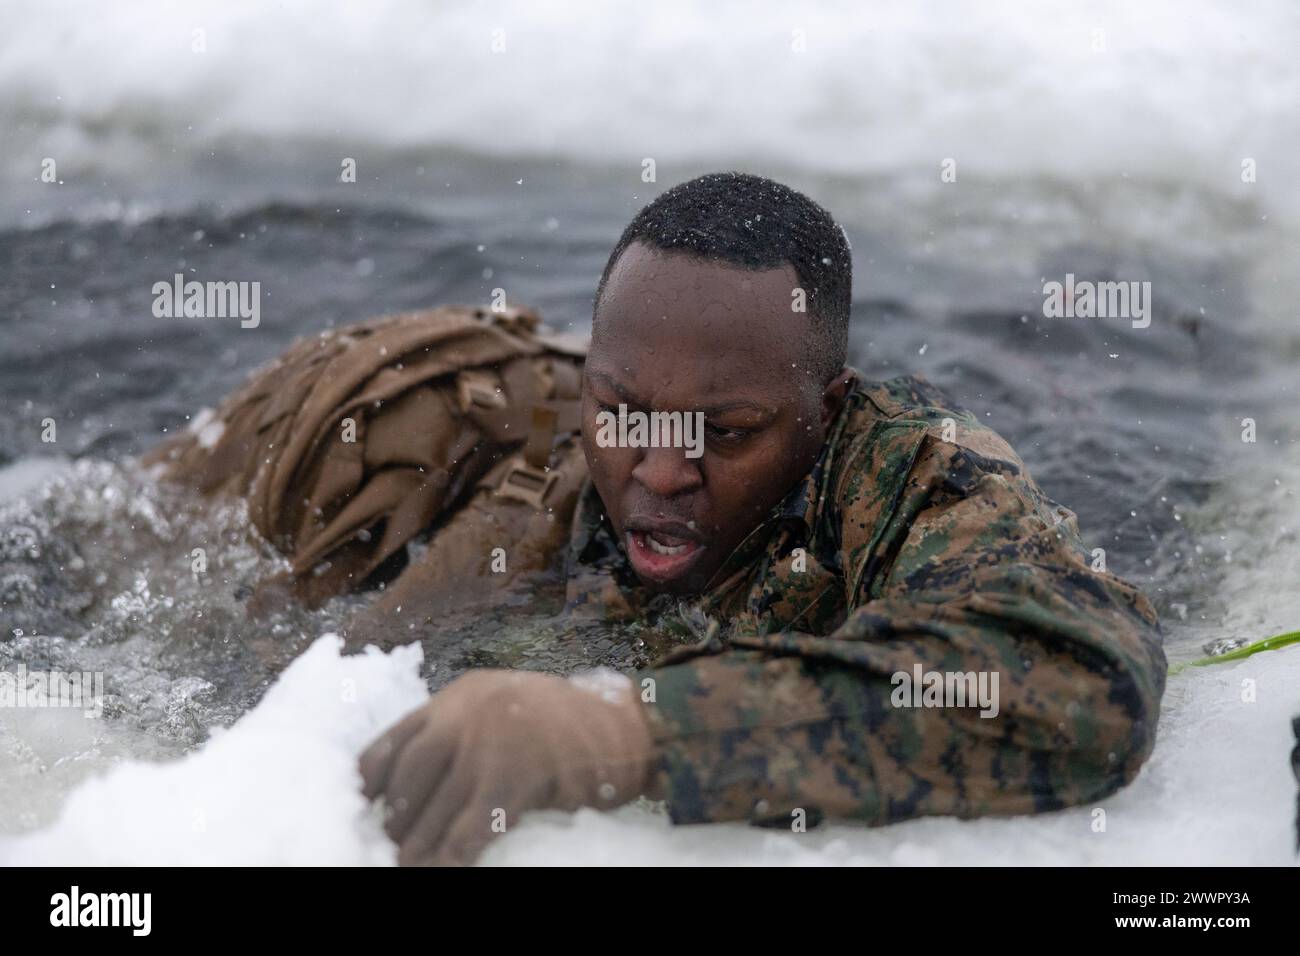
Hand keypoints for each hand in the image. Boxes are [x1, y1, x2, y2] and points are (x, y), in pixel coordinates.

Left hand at [359, 669, 655, 864]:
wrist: (622, 722)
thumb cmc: (564, 723)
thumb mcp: (502, 707)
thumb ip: (462, 729)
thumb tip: (422, 782)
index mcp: (457, 697)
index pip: (393, 740)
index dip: (371, 782)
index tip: (365, 809)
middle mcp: (465, 714)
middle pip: (409, 777)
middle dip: (397, 820)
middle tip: (393, 848)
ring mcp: (489, 744)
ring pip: (434, 807)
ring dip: (418, 845)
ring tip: (410, 866)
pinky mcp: (515, 777)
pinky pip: (471, 828)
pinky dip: (453, 855)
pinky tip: (447, 867)